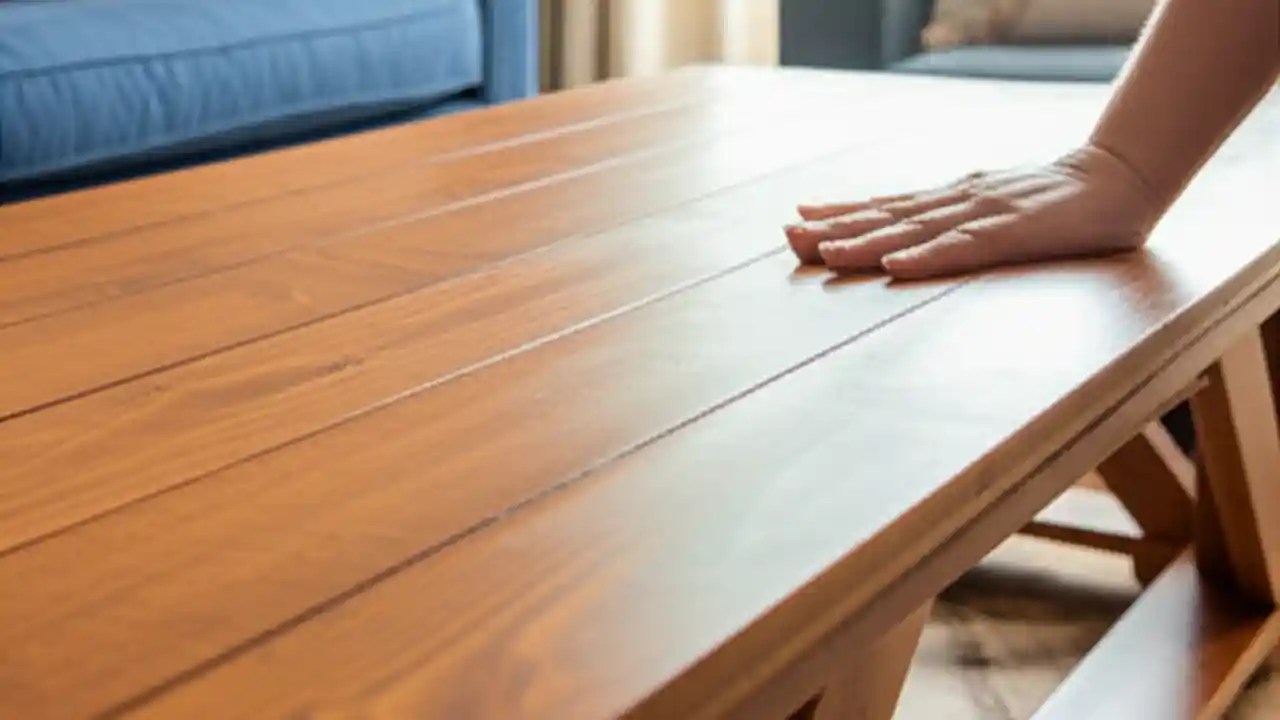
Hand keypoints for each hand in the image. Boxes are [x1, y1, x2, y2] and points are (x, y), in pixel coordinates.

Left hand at [784, 145, 1164, 279]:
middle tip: (788, 237)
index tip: (796, 221)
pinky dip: (928, 256)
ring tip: (824, 251)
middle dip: (835, 230)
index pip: (885, 208)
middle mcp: (956, 203)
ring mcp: (982, 214)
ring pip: (914, 232)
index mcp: (950, 202)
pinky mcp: (1012, 232)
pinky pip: (964, 247)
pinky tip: (896, 265)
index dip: (841, 215)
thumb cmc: (1052, 203)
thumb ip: (955, 224)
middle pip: (886, 218)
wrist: (1118, 179)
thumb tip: (910, 241)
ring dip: (867, 243)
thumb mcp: (993, 210)